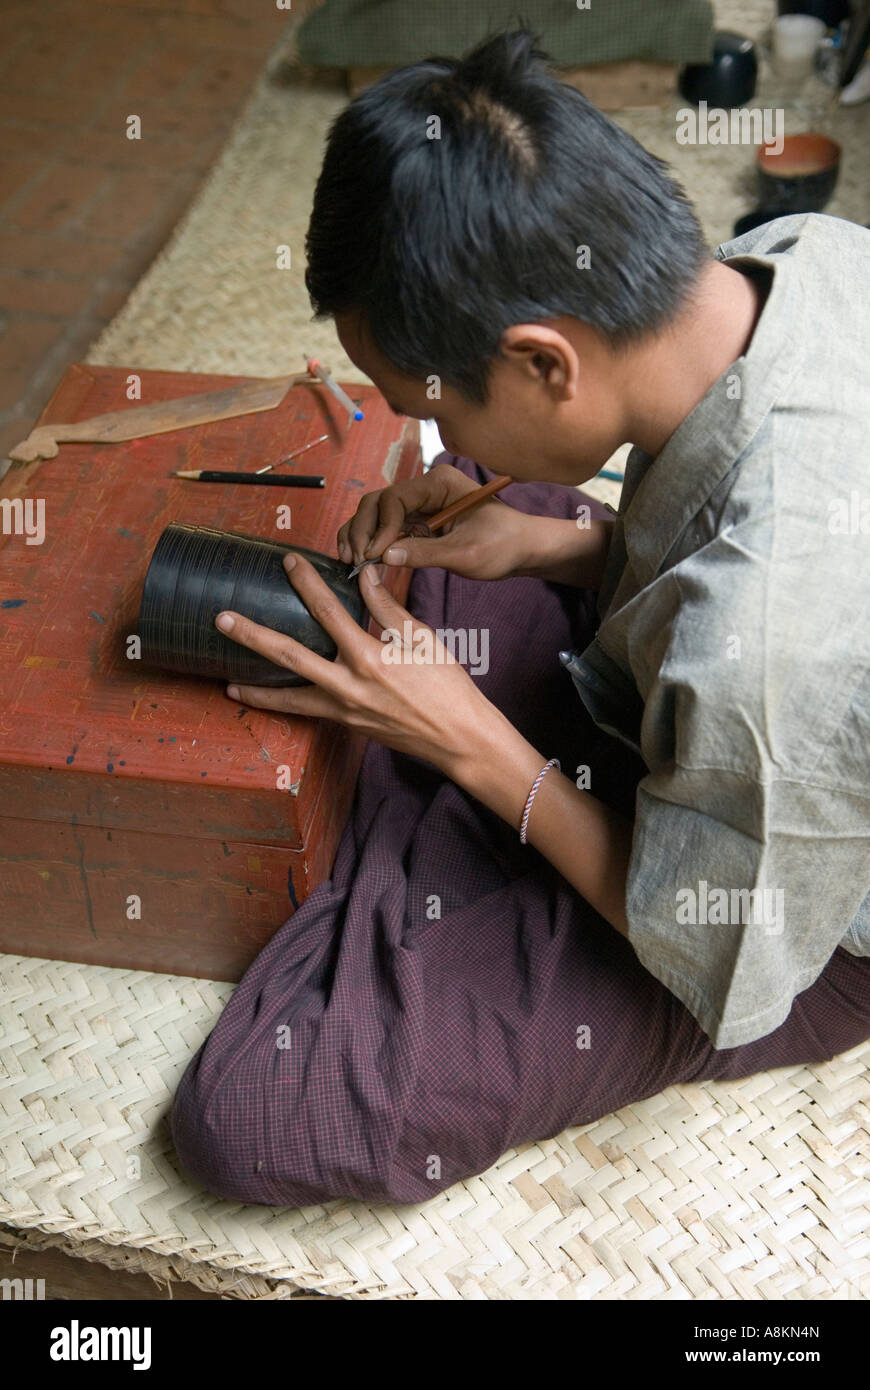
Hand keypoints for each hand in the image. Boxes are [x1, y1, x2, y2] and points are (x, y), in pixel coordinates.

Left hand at [214, 551, 508, 776]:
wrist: (459, 738)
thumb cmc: (447, 686)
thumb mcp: (421, 638)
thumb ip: (387, 607)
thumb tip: (365, 576)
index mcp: (370, 657)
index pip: (329, 611)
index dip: (306, 583)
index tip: (288, 562)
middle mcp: (349, 685)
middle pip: (290, 655)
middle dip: (253, 635)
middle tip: (221, 619)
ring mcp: (344, 710)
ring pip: (289, 698)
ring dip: (256, 689)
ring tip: (227, 681)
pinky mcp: (346, 726)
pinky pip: (307, 712)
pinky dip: (284, 706)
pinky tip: (269, 700)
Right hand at [336, 462, 539, 580]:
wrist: (524, 549)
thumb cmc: (504, 545)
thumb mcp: (466, 553)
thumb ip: (424, 553)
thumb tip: (383, 555)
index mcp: (439, 483)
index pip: (394, 498)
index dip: (379, 527)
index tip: (373, 555)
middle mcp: (426, 489)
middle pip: (378, 502)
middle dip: (363, 529)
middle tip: (355, 559)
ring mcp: (420, 505)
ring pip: (376, 514)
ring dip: (360, 535)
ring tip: (350, 560)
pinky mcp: (418, 522)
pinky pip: (386, 528)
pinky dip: (371, 542)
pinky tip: (360, 560)